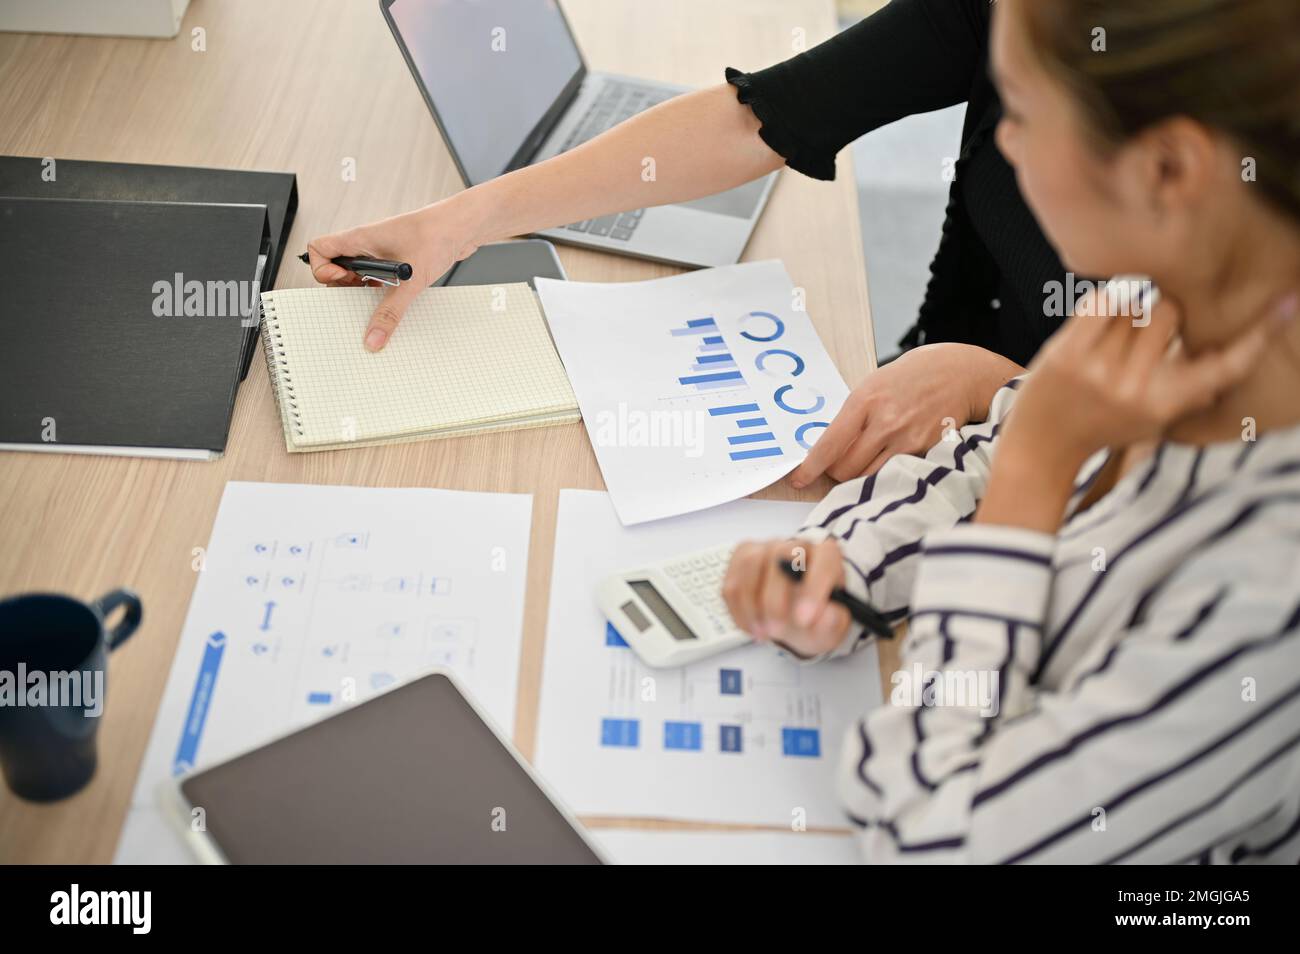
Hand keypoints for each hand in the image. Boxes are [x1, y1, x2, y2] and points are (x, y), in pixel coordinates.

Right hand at [306, 199, 481, 350]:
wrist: (463, 226)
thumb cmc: (436, 235)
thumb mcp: (411, 280)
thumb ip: (390, 311)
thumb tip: (374, 338)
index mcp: (360, 239)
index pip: (319, 248)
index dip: (322, 270)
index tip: (341, 284)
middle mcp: (367, 245)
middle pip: (336, 267)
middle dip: (343, 287)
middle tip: (360, 298)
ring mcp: (381, 253)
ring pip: (357, 274)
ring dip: (363, 291)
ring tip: (380, 299)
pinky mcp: (396, 261)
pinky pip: (377, 278)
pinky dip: (380, 291)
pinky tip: (395, 298)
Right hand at [721, 537, 850, 657]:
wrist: (795, 618)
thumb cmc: (815, 619)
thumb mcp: (832, 628)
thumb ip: (834, 623)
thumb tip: (828, 616)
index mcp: (827, 556)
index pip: (824, 559)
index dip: (813, 588)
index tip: (804, 619)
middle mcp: (795, 545)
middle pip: (781, 556)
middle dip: (774, 599)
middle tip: (776, 631)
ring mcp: (765, 549)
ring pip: (750, 566)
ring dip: (751, 606)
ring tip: (762, 633)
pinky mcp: (741, 559)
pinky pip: (732, 582)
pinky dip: (738, 610)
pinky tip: (752, 625)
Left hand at [790, 343, 1024, 487]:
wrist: (960, 373)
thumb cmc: (913, 376)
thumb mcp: (874, 384)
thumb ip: (853, 415)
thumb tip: (830, 446)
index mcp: (864, 401)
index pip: (829, 445)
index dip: (810, 468)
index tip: (798, 478)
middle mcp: (884, 422)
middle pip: (845, 469)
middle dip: (836, 472)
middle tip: (839, 464)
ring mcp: (906, 439)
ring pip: (868, 477)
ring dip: (860, 476)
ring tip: (867, 459)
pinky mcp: (924, 452)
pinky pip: (894, 474)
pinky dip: (884, 474)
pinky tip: (889, 459)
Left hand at [978, 287, 1294, 532]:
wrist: (1042, 446)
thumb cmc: (1103, 423)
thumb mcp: (1157, 417)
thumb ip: (1190, 387)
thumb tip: (1238, 348)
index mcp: (1169, 404)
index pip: (1225, 365)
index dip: (1260, 335)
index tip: (1290, 304)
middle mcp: (1139, 389)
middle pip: (1170, 312)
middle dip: (1157, 314)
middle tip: (1134, 339)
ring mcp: (1101, 372)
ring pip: (1134, 304)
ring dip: (1124, 312)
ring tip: (1106, 343)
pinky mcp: (1067, 356)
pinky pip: (1101, 300)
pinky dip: (1102, 302)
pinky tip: (1094, 322)